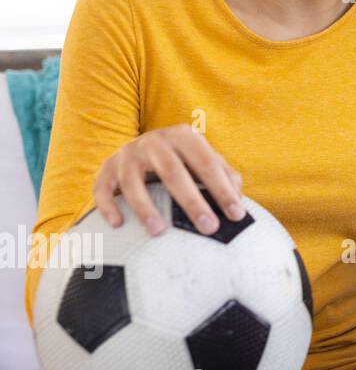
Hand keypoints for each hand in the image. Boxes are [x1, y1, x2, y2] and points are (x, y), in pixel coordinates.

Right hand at [93, 125, 245, 236]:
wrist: (140, 146)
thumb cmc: (182, 160)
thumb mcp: (203, 160)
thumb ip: (224, 175)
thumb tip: (239, 200)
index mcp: (184, 137)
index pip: (207, 164)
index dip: (223, 190)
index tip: (237, 216)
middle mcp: (154, 141)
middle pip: (173, 173)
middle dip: (192, 202)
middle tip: (209, 228)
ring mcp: (128, 154)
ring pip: (134, 182)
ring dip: (146, 208)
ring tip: (159, 232)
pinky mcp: (106, 169)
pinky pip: (103, 188)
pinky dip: (108, 206)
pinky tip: (118, 224)